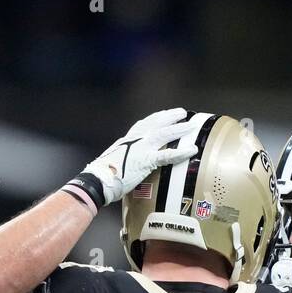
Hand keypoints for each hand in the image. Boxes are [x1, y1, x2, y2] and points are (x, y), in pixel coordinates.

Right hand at [80, 108, 200, 204]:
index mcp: (128, 139)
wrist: (99, 179)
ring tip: (192, 126)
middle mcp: (136, 139)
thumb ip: (126, 157)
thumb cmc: (104, 174)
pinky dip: (181, 152)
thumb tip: (129, 163)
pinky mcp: (147, 160)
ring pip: (165, 134)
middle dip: (171, 117)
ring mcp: (142, 148)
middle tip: (183, 113)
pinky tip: (192, 150)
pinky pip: (168, 154)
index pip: (144, 123)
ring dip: (180, 129)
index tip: (166, 113)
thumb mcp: (116, 160)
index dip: (157, 117)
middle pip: (157, 123)